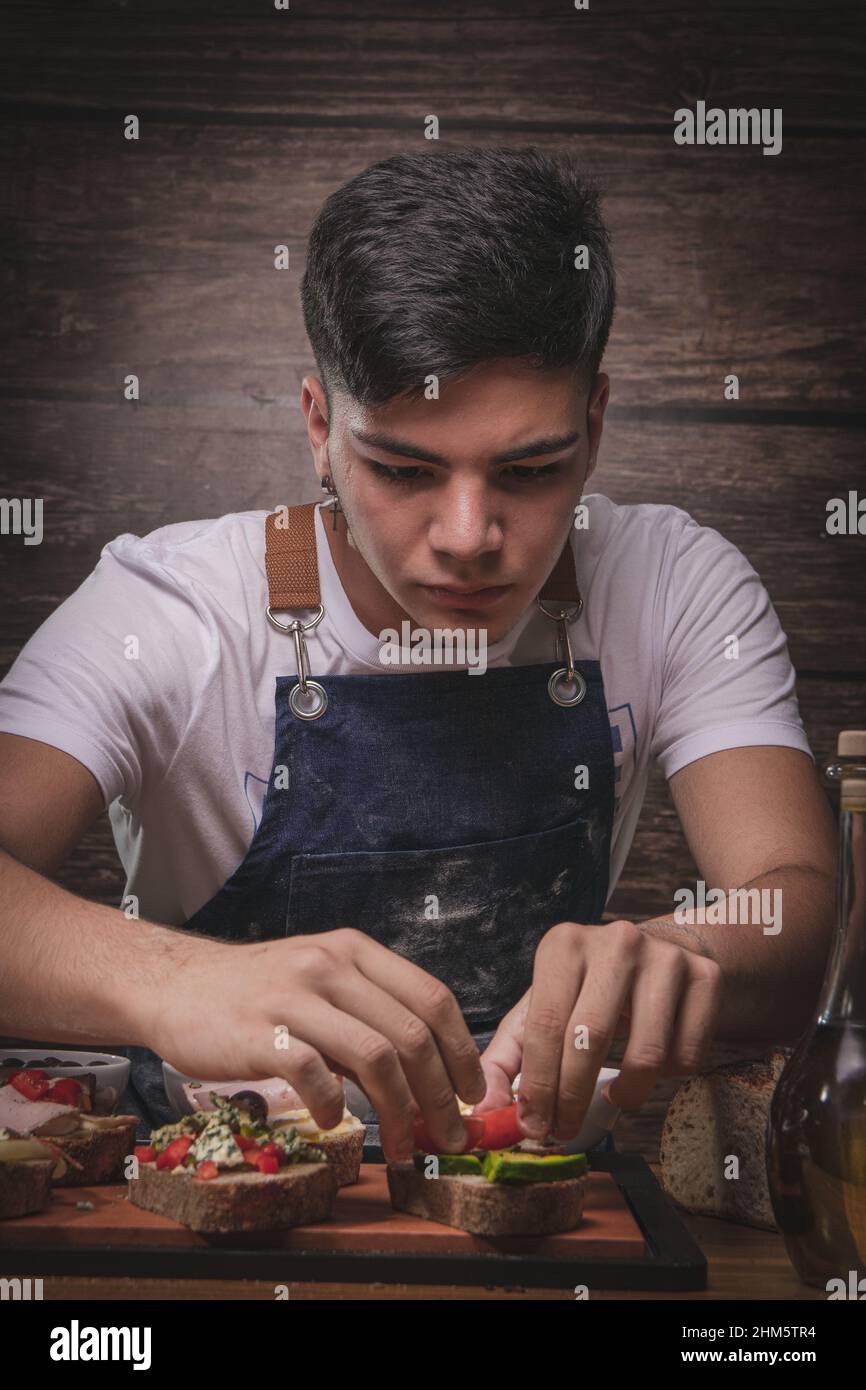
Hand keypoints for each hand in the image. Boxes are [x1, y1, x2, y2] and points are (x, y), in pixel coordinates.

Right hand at [143, 927, 486, 1160]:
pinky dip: (334, 1108)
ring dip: (400, 1112)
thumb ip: (368, 1010)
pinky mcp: (257, 1033)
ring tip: (403, 1145)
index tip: (474, 1093)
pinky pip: (315, 1075)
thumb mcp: (320, 979)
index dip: (462, 1051)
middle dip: (442, 1094)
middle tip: (450, 1135)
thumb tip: (429, 1071)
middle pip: (412, 1033)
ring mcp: (293, 996)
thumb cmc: (257, 992)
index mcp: (354, 950)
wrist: (175, 985)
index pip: (432, 997)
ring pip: (375, 1056)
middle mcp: (329, 964)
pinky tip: (332, 1121)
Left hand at [472, 919, 722, 1139]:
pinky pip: (687, 1054)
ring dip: (627, 1094)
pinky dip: (668, 1079)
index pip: (547, 1025)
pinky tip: (650, 1068)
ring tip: (613, 1096)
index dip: (539, 1085)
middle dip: (573, 1098)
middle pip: (590, 1039)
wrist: (659, 954)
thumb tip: (480, 1114)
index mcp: (563, 945)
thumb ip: (503, 1062)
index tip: (533, 1126)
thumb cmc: (587, 992)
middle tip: (565, 1131)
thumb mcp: (539, 1012)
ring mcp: (665, 957)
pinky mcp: (705, 977)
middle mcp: (614, 941)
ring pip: (647, 1053)